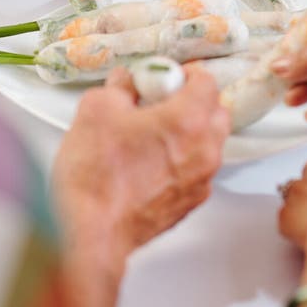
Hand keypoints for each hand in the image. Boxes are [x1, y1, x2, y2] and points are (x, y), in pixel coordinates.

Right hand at [53, 64, 229, 271]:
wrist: (90, 233)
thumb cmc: (95, 174)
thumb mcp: (97, 110)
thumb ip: (119, 87)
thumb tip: (126, 82)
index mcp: (188, 120)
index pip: (207, 81)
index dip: (186, 73)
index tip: (165, 78)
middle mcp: (204, 150)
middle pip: (217, 111)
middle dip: (194, 101)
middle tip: (161, 102)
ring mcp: (201, 180)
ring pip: (210, 142)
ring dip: (191, 131)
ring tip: (153, 133)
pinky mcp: (190, 203)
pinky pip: (197, 169)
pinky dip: (183, 159)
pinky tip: (151, 162)